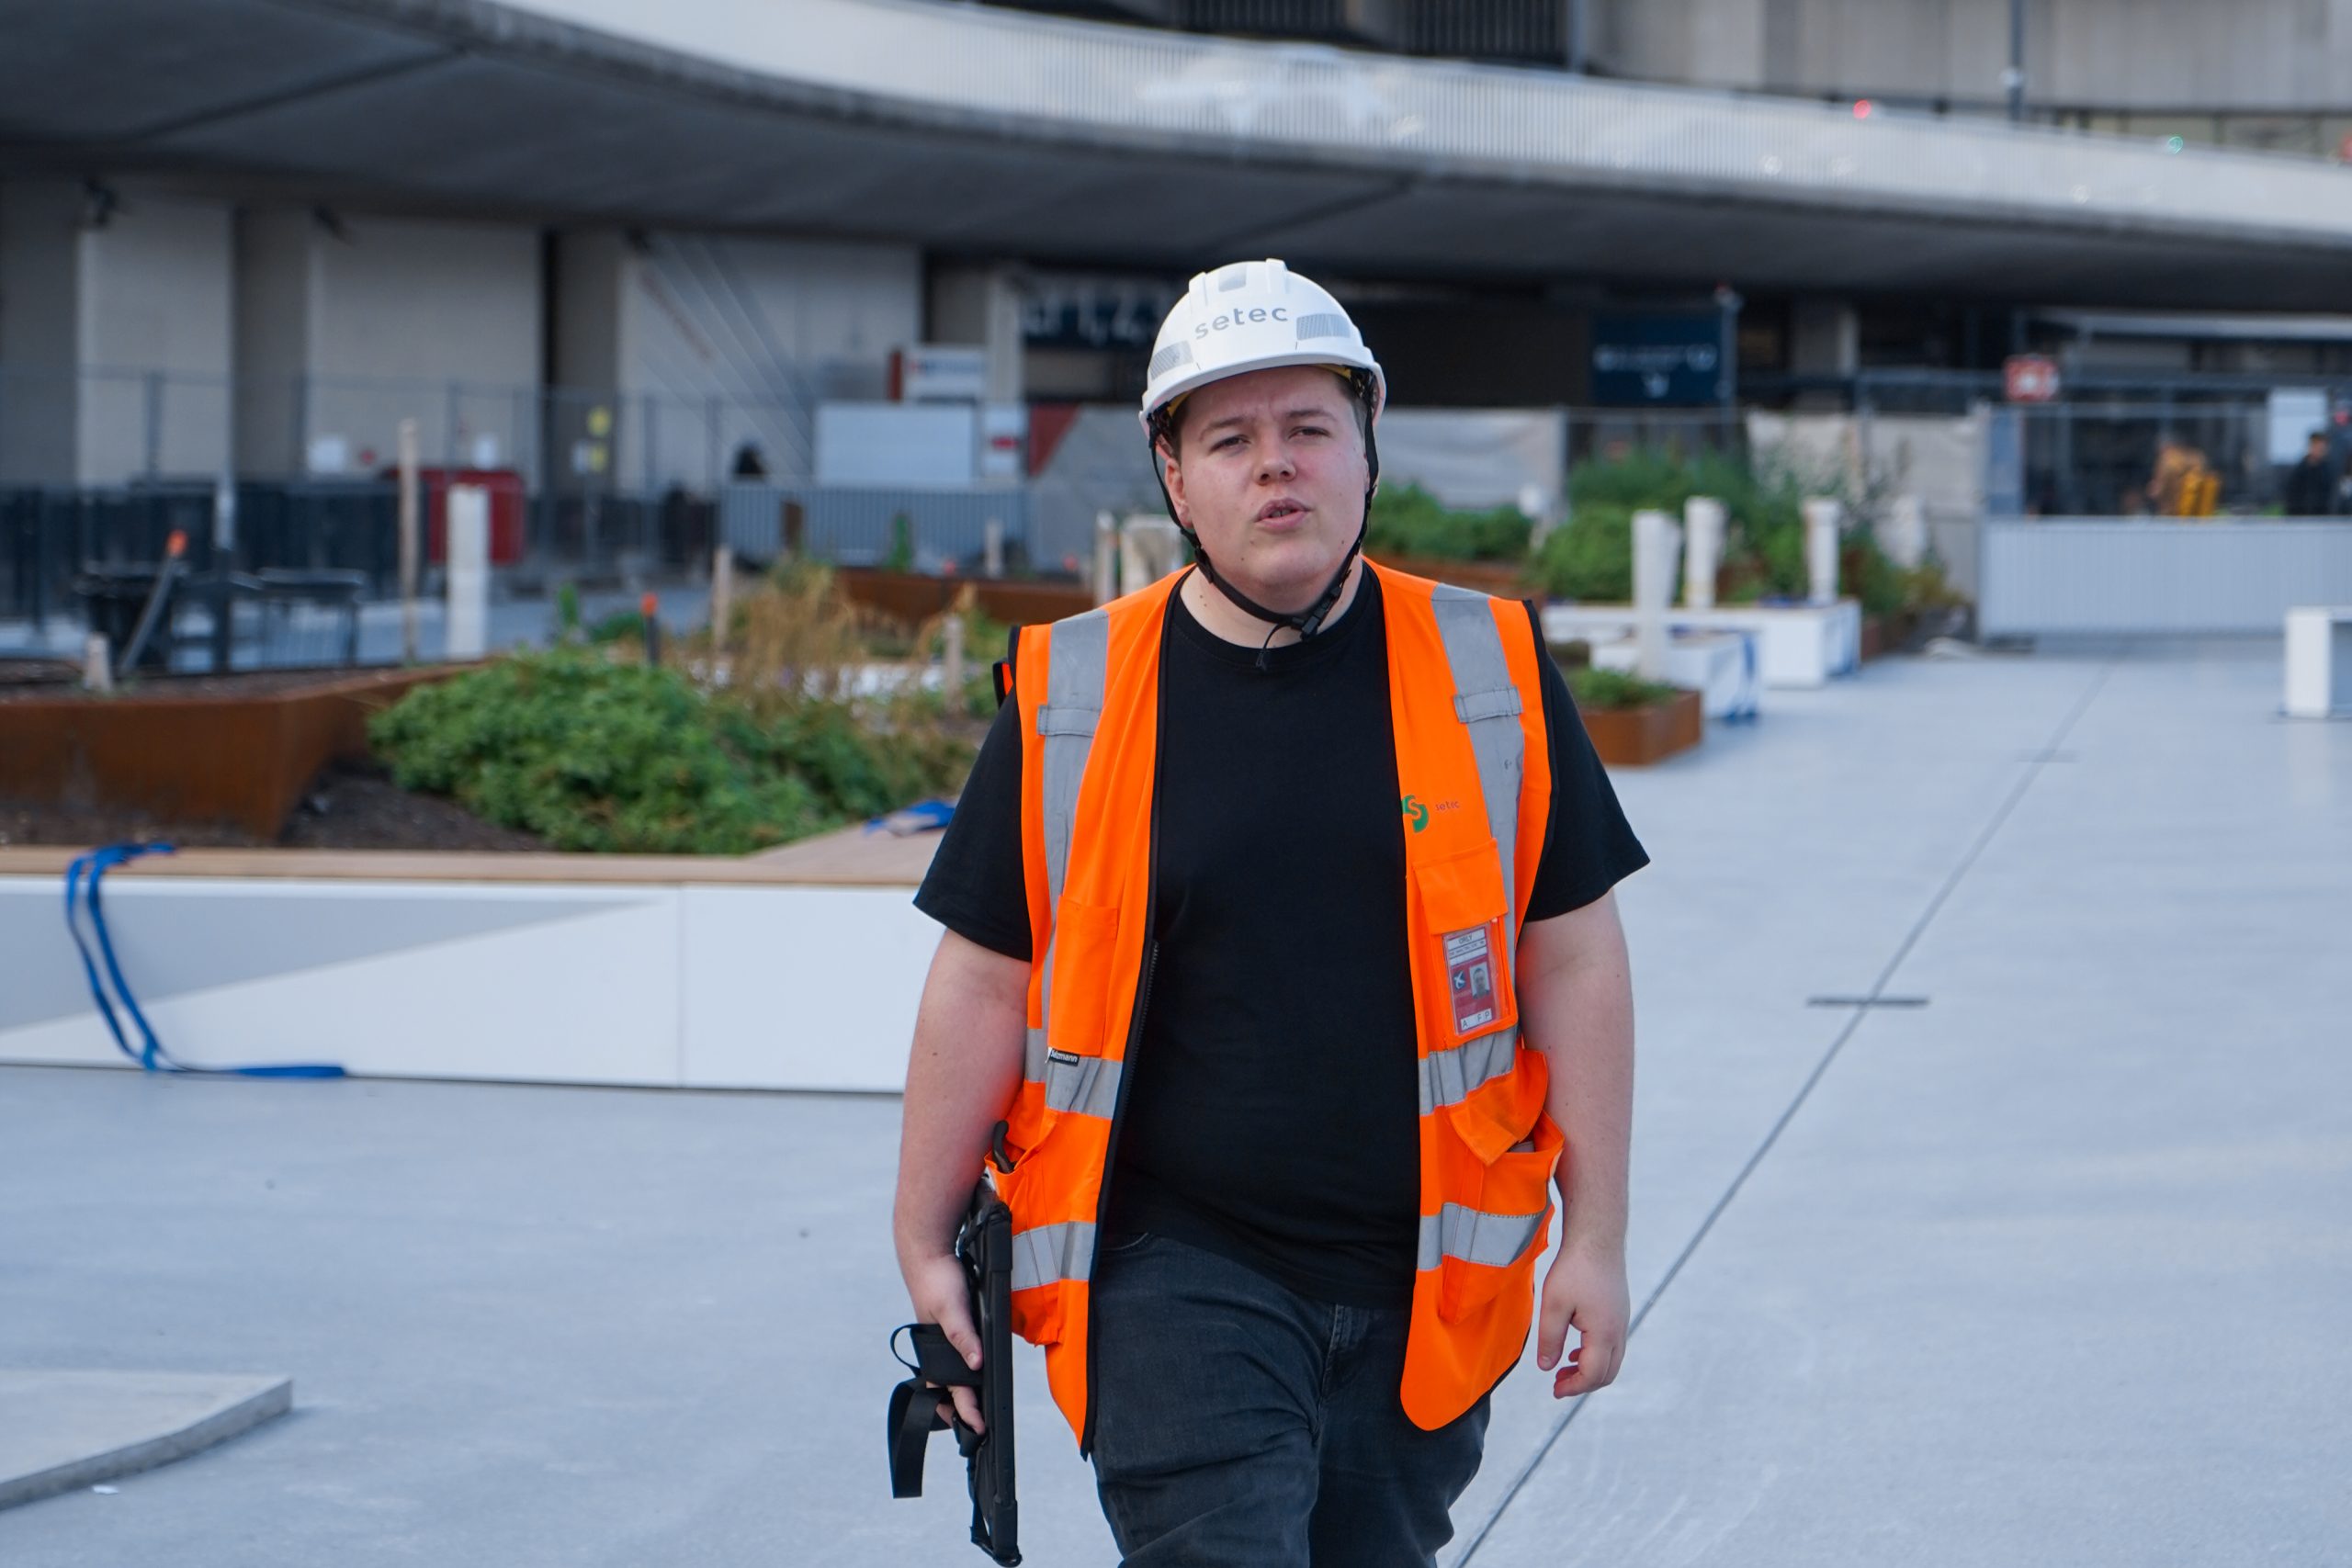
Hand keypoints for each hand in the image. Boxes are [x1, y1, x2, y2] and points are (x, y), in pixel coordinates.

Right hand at [903, 1252, 985, 1433]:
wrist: (928, 1251)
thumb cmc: (936, 1280)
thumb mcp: (952, 1308)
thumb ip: (963, 1336)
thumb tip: (976, 1365)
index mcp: (935, 1351)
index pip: (951, 1392)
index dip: (966, 1412)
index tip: (979, 1429)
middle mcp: (938, 1348)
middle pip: (947, 1389)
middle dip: (958, 1410)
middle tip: (975, 1428)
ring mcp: (943, 1338)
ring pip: (951, 1373)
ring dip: (960, 1392)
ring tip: (974, 1408)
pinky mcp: (952, 1325)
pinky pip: (958, 1353)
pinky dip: (966, 1367)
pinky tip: (975, 1367)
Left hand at [1535, 1241, 1627, 1398]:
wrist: (1597, 1238)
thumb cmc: (1574, 1269)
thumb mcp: (1553, 1305)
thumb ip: (1549, 1339)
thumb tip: (1546, 1368)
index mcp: (1603, 1334)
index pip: (1591, 1374)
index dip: (1573, 1387)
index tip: (1554, 1390)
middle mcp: (1619, 1331)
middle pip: (1607, 1373)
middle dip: (1583, 1383)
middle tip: (1557, 1384)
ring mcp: (1622, 1321)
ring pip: (1612, 1360)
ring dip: (1590, 1370)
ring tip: (1564, 1368)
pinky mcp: (1619, 1312)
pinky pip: (1612, 1345)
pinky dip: (1596, 1355)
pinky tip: (1576, 1349)